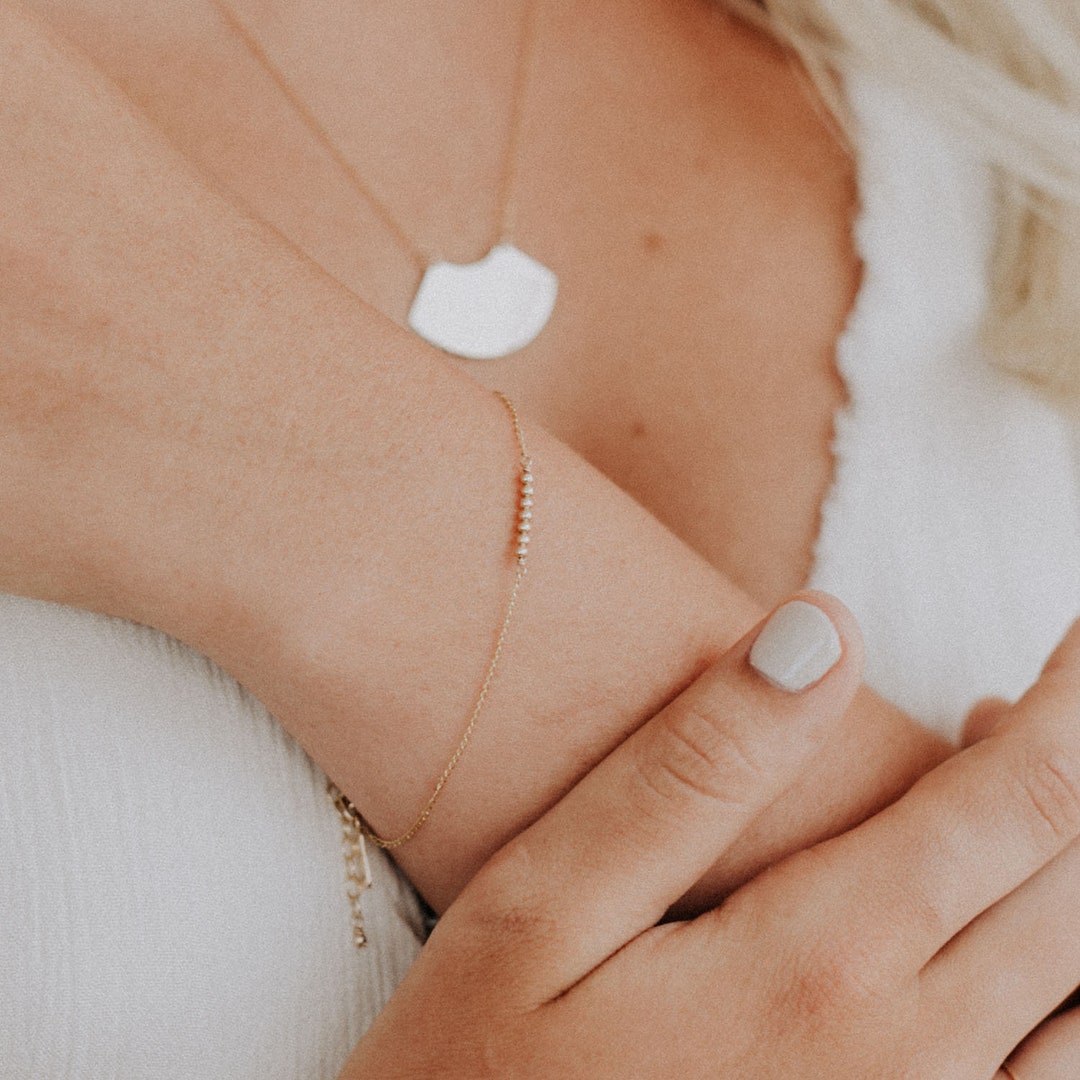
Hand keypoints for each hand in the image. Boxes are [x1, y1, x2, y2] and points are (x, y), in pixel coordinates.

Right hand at [346, 601, 1079, 1077]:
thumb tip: (819, 629)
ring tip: (1034, 771)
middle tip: (1062, 674)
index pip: (1020, 794)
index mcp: (824, 966)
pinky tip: (1016, 934)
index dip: (1075, 691)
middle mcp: (915, 1062)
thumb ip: (689, 771)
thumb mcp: (542, 910)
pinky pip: (1062, 1077)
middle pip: (1077, 878)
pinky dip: (1075, 982)